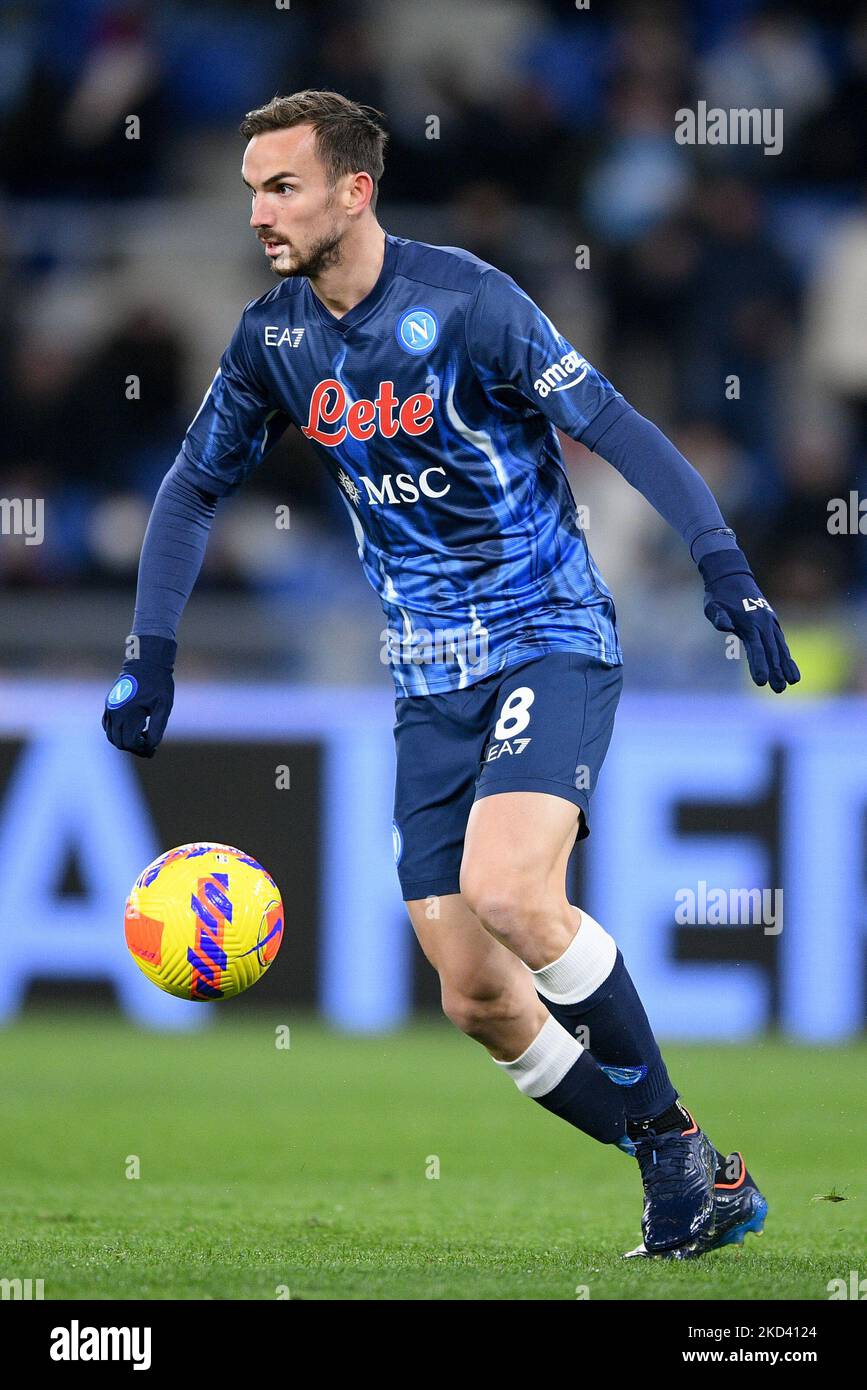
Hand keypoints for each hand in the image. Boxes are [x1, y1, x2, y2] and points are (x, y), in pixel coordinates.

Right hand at [103, 635, 176, 756]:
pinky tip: (134, 728)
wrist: (147, 662)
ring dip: (125, 741)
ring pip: (111, 735)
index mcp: (127, 714)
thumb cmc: (158, 683)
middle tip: (149, 746)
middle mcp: (114, 712)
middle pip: (118, 742)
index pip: (128, 743)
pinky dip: (118, 731)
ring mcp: (110, 708)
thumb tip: (150, 745)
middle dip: (134, 747)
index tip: (153, 748)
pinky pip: (108, 725)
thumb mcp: (163, 706)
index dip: (141, 750)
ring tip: (143, 737)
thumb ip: (157, 727)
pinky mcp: (109, 703)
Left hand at [698, 548, 799, 693]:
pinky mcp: (772, 623)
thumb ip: (719, 617)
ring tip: (792, 683)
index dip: (759, 665)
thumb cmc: (718, 595)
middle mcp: (763, 623)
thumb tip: (724, 626)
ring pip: (780, 647)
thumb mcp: (712, 605)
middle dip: (775, 671)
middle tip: (779, 690)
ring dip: (785, 665)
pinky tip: (791, 670)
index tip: (760, 682)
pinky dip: (786, 656)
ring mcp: (770, 623)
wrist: (732, 575)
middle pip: (771, 651)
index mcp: (749, 622)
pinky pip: (781, 642)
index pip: (755, 648)